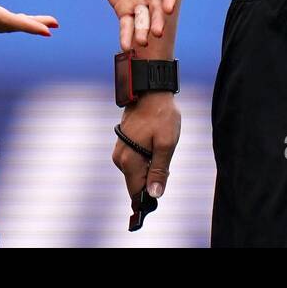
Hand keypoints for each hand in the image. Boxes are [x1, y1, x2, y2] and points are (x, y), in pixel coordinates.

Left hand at [93, 0, 179, 50]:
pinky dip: (126, 35)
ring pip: (143, 19)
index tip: (170, 8)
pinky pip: (126, 24)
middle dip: (158, 20)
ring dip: (143, 31)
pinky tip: (125, 46)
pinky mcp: (123, 9)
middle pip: (157, 9)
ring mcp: (138, 2)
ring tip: (142, 42)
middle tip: (157, 32)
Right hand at [112, 91, 180, 208]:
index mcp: (129, 161)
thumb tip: (154, 194)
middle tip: (165, 157)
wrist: (150, 91)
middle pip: (137, 182)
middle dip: (153, 178)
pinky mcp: (123, 145)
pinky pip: (135, 161)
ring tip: (160, 145)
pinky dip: (146, 158)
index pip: (136, 192)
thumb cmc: (160, 115)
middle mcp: (119, 159)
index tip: (162, 186)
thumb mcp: (166, 144)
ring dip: (151, 166)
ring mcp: (120, 151)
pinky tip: (154, 142)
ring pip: (137, 172)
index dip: (150, 195)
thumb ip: (160, 171)